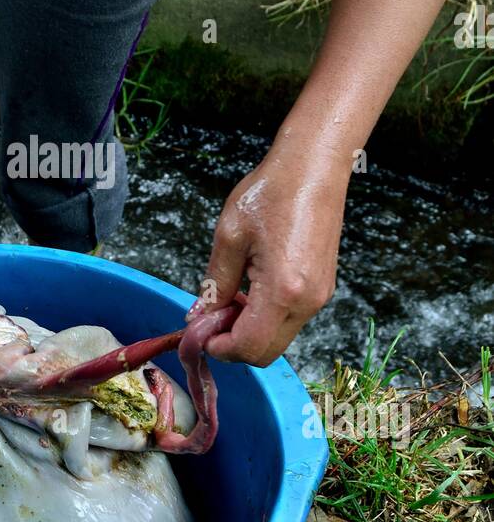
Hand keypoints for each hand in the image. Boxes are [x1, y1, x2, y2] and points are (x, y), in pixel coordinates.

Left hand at [200, 146, 348, 366]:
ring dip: (249, 331)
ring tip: (230, 298)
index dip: (219, 348)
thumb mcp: (229, 236)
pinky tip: (250, 291)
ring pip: (278, 339)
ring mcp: (319, 297)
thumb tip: (201, 316)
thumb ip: (215, 283)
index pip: (248, 346)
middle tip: (210, 320)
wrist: (313, 169)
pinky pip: (290, 320)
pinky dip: (265, 318)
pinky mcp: (323, 289)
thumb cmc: (272, 193)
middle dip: (233, 345)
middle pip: (266, 352)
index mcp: (283, 290)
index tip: (199, 333)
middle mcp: (307, 301)